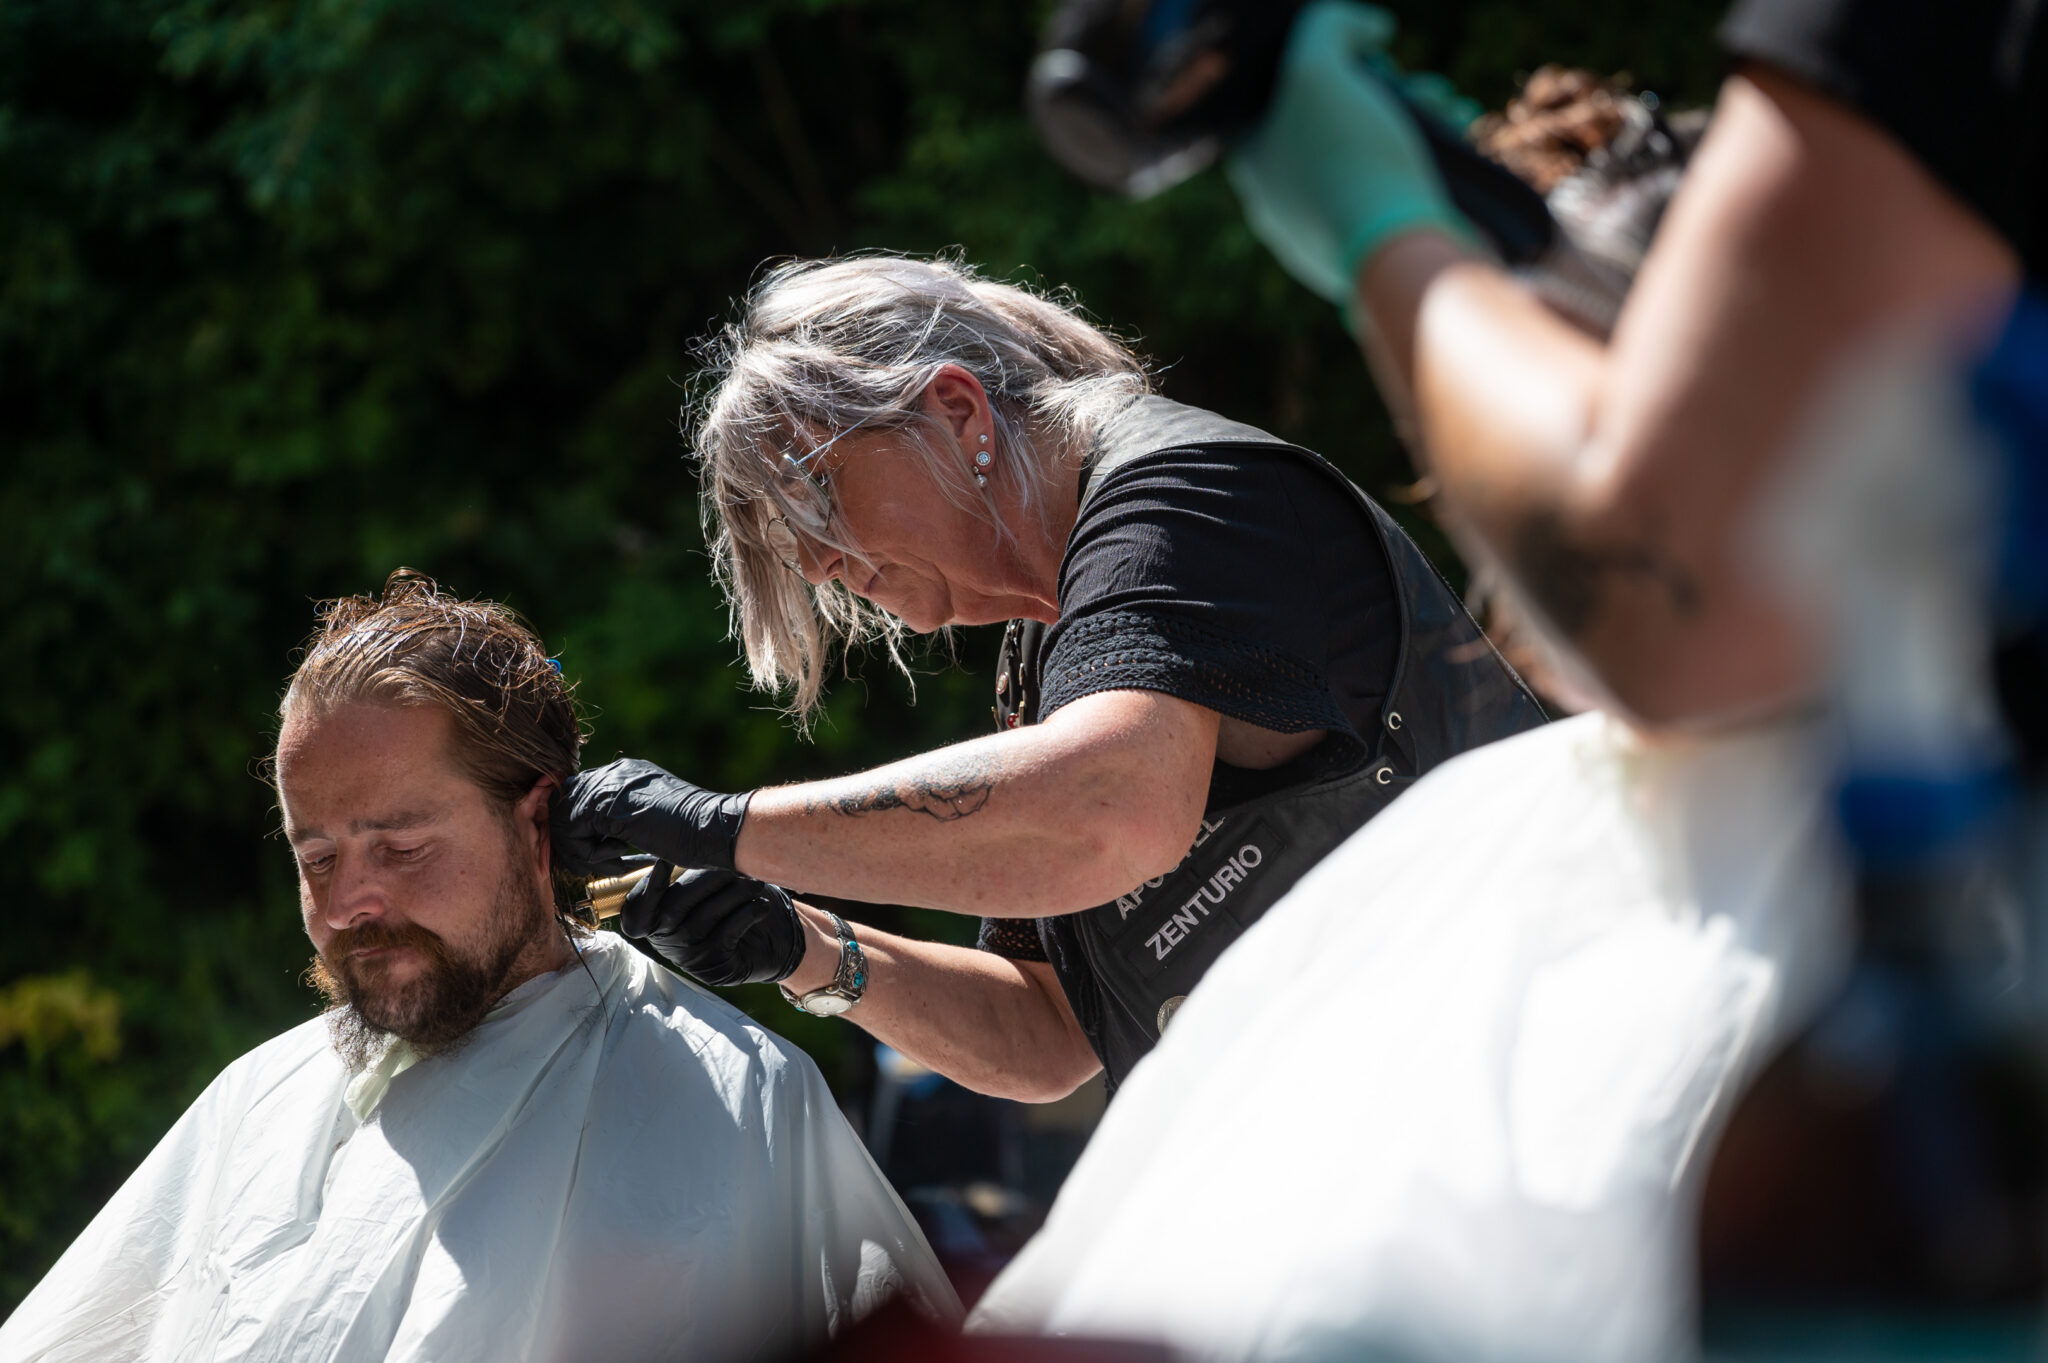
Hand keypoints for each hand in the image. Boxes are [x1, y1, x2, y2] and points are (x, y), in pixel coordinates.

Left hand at [552, 758, 750, 876]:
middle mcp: (614, 773)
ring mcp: (609, 786)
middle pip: (566, 803)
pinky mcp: (607, 806)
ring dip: (583, 851)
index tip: (597, 853)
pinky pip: (574, 834)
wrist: (714, 829)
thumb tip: (598, 838)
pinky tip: (620, 862)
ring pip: (565, 820)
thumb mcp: (651, 819)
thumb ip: (624, 818)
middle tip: (596, 863)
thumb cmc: (693, 832)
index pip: (580, 794)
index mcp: (625, 773)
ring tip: (613, 864)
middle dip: (575, 840)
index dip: (581, 827)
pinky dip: (591, 856)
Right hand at [619, 863, 805, 986]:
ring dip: (734, 894)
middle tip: (734, 864)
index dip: (646, 888)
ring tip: (755, 882)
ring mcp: (689, 956)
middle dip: (705, 880)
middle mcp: (666, 941)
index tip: (663, 861)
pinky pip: (728, 933)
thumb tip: (682, 839)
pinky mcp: (714, 967)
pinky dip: (747, 913)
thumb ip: (687, 871)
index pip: (636, 912)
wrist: (768, 942)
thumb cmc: (730, 903)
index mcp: (654, 920)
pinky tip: (761, 904)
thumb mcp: (705, 887)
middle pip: (674, 907)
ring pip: (705, 918)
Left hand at [1226, 0, 1479, 303]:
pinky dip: (1429, 161)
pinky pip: (1396, 192)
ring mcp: (1327, 235)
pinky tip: (1458, 138)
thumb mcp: (1318, 64)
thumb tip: (1369, 28)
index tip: (1366, 63)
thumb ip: (1330, 25)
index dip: (1327, 66)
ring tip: (1449, 108)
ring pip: (1373, 154)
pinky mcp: (1375, 253)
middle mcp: (1282, 205)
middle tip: (1417, 86)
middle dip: (1387, 91)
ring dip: (1418, 117)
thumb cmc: (1348, 157)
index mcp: (1253, 166)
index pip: (1281, 98)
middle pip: (1337, 122)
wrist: (1400, 249)